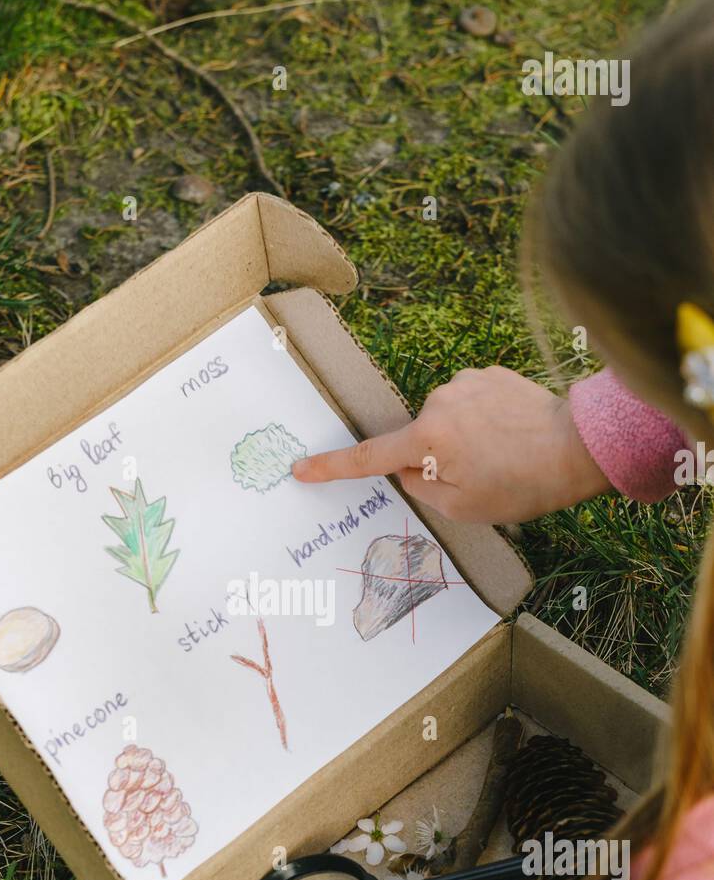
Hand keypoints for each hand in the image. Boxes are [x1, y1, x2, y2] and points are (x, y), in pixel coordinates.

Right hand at [292, 366, 610, 522]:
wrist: (578, 445)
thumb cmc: (522, 485)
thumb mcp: (462, 507)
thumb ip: (420, 488)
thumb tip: (406, 469)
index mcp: (427, 438)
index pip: (369, 458)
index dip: (332, 466)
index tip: (301, 468)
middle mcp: (438, 401)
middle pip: (418, 439)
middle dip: (437, 459)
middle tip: (482, 478)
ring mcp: (465, 382)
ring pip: (446, 421)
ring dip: (464, 439)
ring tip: (504, 456)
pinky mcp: (489, 373)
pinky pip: (471, 402)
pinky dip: (482, 421)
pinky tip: (511, 435)